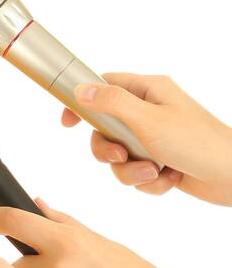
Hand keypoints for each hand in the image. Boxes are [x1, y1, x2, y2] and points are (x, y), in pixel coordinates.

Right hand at [62, 73, 231, 204]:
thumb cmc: (198, 143)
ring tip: (156, 171)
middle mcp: (150, 112)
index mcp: (149, 92)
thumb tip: (81, 89)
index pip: (104, 86)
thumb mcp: (149, 120)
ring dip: (132, 170)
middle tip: (120, 156)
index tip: (68, 123)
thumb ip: (112, 103)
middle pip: (105, 129)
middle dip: (110, 151)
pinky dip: (149, 182)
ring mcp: (155, 138)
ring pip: (119, 157)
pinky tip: (170, 179)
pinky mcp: (161, 161)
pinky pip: (137, 173)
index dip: (83, 102)